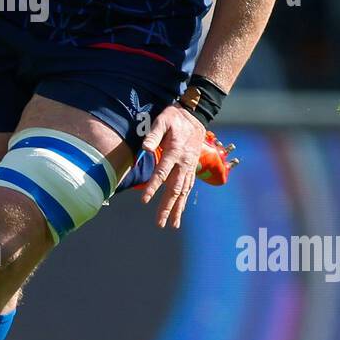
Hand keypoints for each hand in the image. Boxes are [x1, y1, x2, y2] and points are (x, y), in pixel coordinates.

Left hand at [139, 105, 237, 229]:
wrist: (195, 116)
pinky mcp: (192, 168)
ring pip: (183, 191)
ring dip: (177, 208)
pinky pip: (189, 187)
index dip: (153, 187)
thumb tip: (144, 147)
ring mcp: (189, 167)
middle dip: (166, 207)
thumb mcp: (163, 120)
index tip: (145, 201)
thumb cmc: (175, 117)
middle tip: (159, 223)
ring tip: (172, 224)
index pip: (162, 173)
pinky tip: (180, 211)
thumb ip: (154, 134)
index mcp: (175, 152)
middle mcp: (184, 163)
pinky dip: (184, 200)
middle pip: (174, 188)